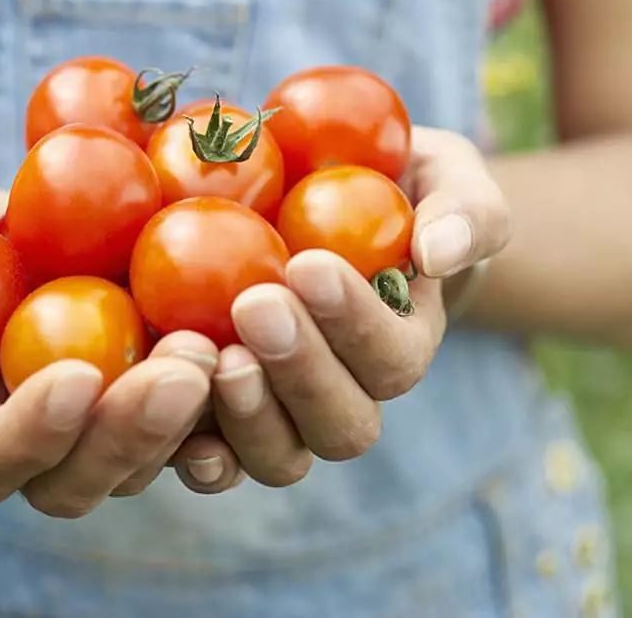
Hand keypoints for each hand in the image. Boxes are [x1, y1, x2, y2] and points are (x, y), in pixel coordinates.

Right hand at [0, 206, 222, 517]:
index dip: (29, 433)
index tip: (74, 373)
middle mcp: (39, 448)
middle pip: (82, 481)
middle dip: (133, 434)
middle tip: (185, 364)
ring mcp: (104, 431)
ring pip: (152, 462)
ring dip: (195, 416)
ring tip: (227, 341)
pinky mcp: (158, 400)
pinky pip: (203, 425)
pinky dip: (235, 397)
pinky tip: (261, 341)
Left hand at [178, 127, 511, 488]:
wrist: (321, 197)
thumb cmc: (390, 182)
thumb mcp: (444, 175)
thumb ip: (466, 209)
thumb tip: (438, 254)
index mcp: (402, 345)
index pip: (392, 359)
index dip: (353, 323)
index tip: (308, 264)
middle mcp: (347, 394)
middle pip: (341, 424)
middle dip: (299, 369)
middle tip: (255, 305)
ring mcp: (283, 412)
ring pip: (280, 455)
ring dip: (249, 414)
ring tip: (213, 353)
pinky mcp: (222, 411)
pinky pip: (215, 457)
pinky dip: (195, 451)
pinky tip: (166, 403)